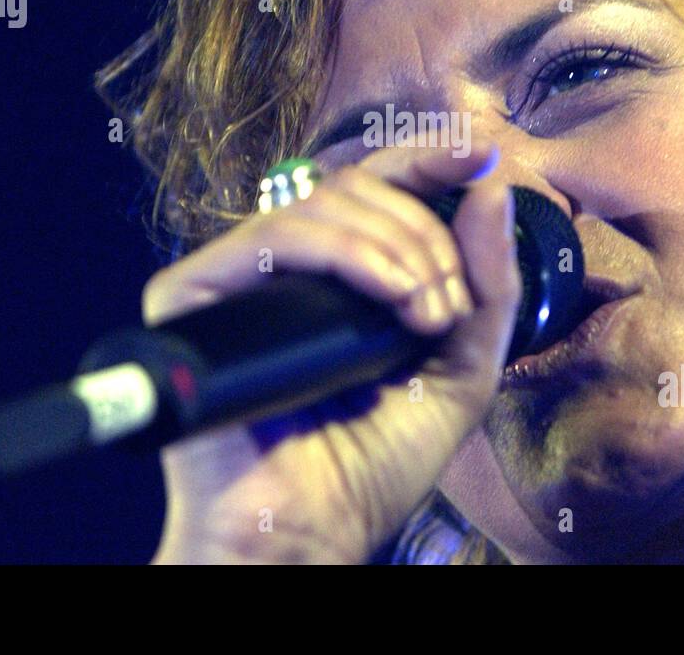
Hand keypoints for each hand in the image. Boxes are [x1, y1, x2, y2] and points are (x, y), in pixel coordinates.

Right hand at [146, 141, 519, 563]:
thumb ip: (487, 284)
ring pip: (321, 203)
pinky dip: (346, 253)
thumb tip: (491, 187)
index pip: (375, 188)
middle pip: (355, 186)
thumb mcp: (460, 369)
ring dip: (396, 246)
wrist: (309, 532)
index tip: (482, 152)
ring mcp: (236, 279)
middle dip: (424, 231)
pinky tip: (392, 297)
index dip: (426, 160)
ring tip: (423, 312)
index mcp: (337, 279)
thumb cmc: (372, 466)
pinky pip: (273, 238)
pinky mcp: (192, 295)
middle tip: (446, 301)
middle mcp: (283, 269)